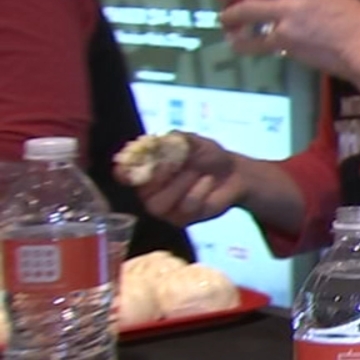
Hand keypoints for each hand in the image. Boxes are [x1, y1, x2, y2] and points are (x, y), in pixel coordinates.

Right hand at [122, 133, 244, 226]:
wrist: (235, 173)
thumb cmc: (208, 156)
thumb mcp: (194, 142)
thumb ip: (175, 139)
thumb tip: (158, 140)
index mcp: (148, 170)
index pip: (126, 174)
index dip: (123, 172)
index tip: (126, 167)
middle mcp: (152, 191)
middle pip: (142, 192)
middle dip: (159, 177)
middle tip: (175, 163)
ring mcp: (167, 208)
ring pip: (159, 205)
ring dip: (180, 185)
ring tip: (195, 172)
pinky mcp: (183, 219)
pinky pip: (185, 208)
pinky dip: (198, 191)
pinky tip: (207, 182)